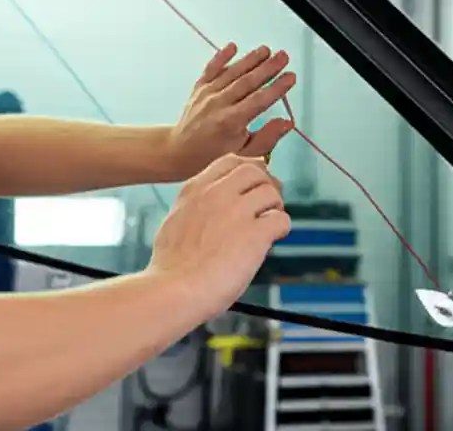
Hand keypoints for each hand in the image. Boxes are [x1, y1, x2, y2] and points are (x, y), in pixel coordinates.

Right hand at [147, 154, 290, 316]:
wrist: (174, 290)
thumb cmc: (172, 267)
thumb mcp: (175, 222)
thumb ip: (197, 208)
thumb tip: (212, 210)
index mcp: (195, 190)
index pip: (230, 161)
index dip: (248, 170)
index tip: (252, 186)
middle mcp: (217, 194)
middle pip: (255, 170)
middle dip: (265, 185)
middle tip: (267, 205)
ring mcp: (236, 212)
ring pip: (271, 192)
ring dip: (275, 207)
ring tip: (268, 226)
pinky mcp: (255, 234)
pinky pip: (281, 219)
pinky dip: (280, 228)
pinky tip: (271, 239)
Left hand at [166, 43, 296, 176]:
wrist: (182, 148)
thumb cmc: (217, 151)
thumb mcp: (245, 151)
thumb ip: (267, 137)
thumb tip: (287, 123)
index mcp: (232, 122)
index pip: (259, 101)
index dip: (277, 88)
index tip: (291, 76)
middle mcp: (219, 104)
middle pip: (247, 82)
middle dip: (267, 68)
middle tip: (283, 56)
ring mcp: (207, 94)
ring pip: (232, 72)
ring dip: (250, 59)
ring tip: (266, 50)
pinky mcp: (199, 87)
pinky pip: (211, 68)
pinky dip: (221, 57)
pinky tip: (233, 46)